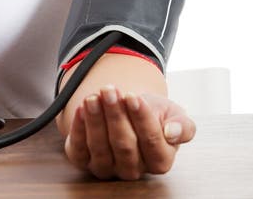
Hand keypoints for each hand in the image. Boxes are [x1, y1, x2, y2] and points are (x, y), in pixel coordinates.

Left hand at [63, 83, 195, 180]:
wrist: (127, 108)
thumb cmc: (153, 114)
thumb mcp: (173, 114)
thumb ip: (183, 125)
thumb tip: (172, 132)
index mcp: (159, 161)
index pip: (152, 142)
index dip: (141, 119)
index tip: (133, 96)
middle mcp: (133, 170)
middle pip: (124, 145)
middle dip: (115, 115)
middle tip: (109, 90)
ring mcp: (107, 168)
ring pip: (101, 148)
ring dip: (95, 120)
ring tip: (94, 97)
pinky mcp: (85, 160)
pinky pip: (79, 149)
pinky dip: (79, 129)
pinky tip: (81, 109)